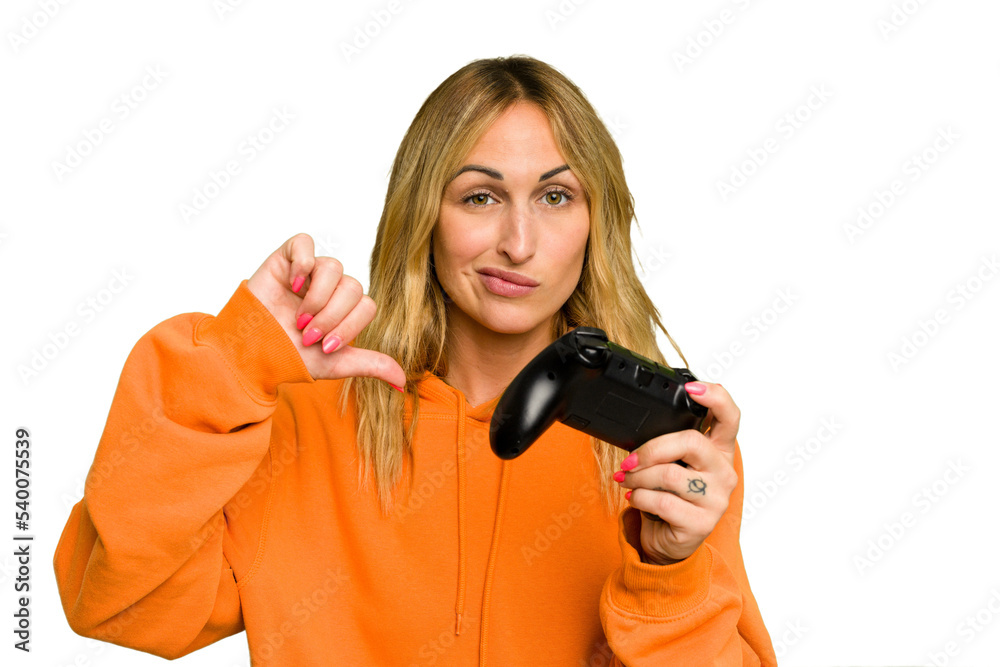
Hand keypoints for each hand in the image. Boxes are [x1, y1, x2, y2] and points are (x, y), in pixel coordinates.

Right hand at [246, 233, 405, 387]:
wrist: (252, 352)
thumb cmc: (291, 356)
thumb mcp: (335, 364)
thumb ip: (371, 365)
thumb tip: (402, 382)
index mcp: (346, 308)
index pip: (367, 305)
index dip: (349, 326)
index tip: (326, 346)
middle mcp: (332, 287)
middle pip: (353, 287)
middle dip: (331, 317)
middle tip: (308, 334)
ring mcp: (310, 271)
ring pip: (334, 268)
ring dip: (317, 298)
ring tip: (299, 317)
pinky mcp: (287, 258)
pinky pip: (305, 242)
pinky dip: (303, 262)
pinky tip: (293, 285)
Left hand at [615, 381, 739, 564]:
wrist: (667, 542)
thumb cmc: (667, 497)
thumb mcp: (669, 464)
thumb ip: (667, 444)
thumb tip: (638, 428)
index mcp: (718, 451)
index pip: (729, 416)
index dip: (714, 397)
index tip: (691, 387)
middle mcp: (724, 472)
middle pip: (691, 442)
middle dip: (651, 449)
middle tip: (629, 460)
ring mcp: (716, 499)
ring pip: (670, 474)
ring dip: (638, 477)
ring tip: (626, 480)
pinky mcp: (702, 523)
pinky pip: (662, 501)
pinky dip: (638, 497)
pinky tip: (634, 498)